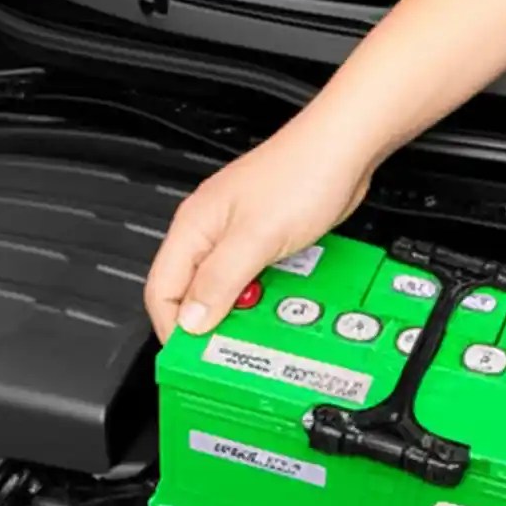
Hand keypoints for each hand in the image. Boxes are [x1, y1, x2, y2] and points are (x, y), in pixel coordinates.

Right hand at [144, 128, 372, 340]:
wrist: (344, 149)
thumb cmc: (302, 173)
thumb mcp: (255, 238)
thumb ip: (219, 282)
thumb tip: (190, 321)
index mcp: (193, 227)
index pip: (161, 291)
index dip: (173, 328)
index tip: (192, 356)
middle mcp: (209, 231)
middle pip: (191, 294)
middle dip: (209, 323)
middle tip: (229, 347)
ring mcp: (235, 235)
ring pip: (223, 289)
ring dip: (239, 310)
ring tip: (257, 323)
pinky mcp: (262, 238)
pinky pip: (250, 278)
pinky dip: (260, 295)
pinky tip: (275, 301)